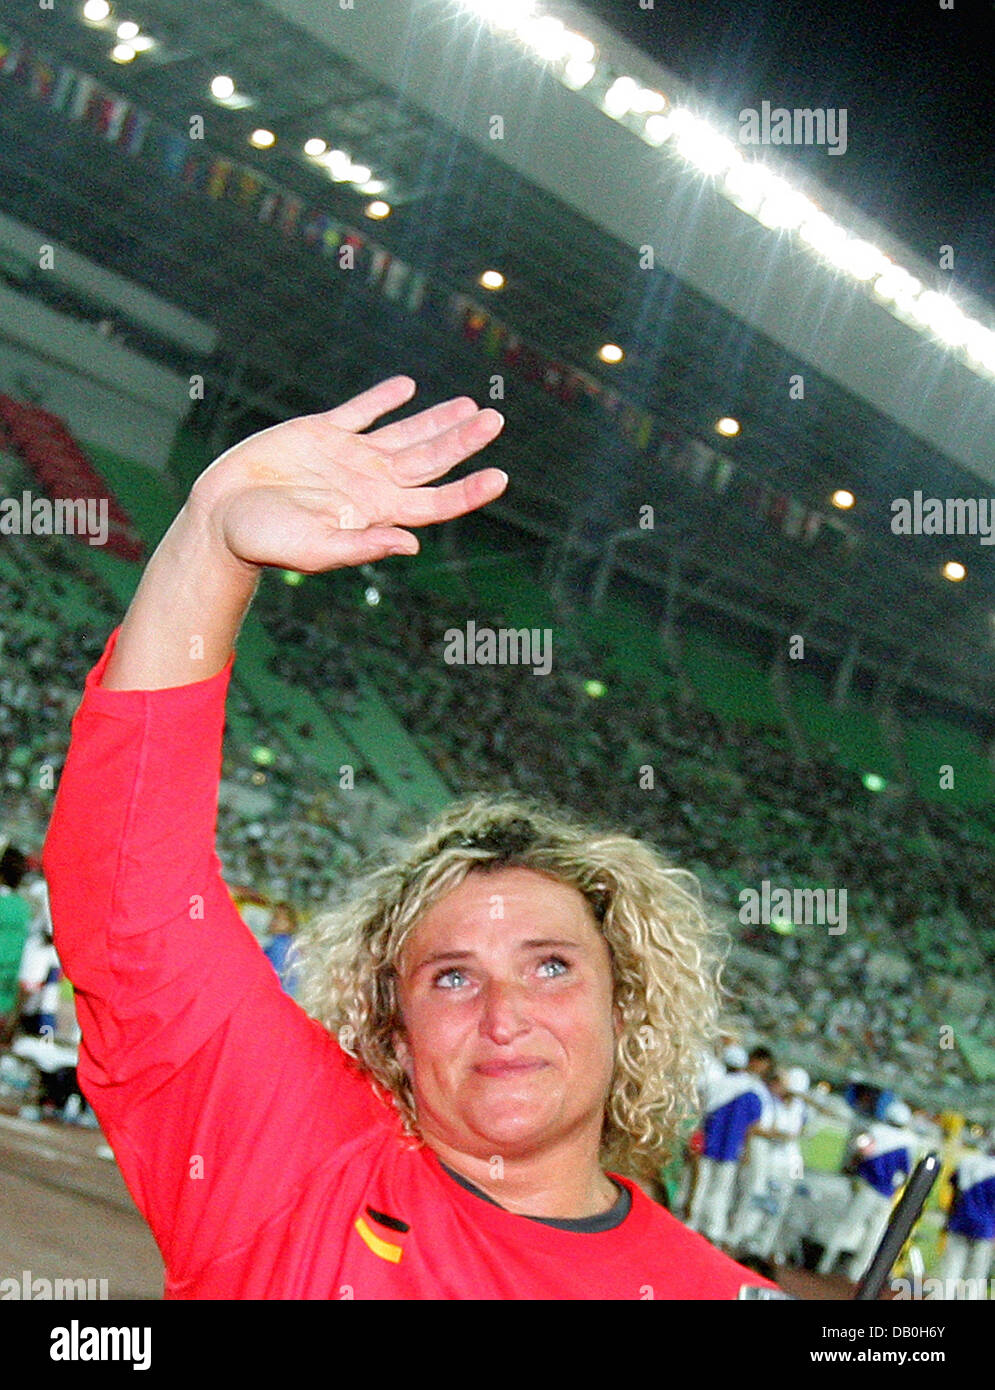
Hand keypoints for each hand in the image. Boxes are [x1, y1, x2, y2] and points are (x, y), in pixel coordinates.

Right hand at [188, 376, 506, 573]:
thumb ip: (363, 545)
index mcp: (376, 513)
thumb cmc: (265, 542)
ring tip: (472, 406)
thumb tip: (412, 545)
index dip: (469, 491)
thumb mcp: (316, 549)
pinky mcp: (319, 433)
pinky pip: (360, 411)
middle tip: (496, 420)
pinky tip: (407, 387)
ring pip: (405, 433)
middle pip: (430, 461)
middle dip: (464, 441)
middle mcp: (370, 483)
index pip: (435, 502)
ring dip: (437, 419)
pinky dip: (383, 398)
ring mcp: (347, 456)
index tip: (501, 477)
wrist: (219, 516)